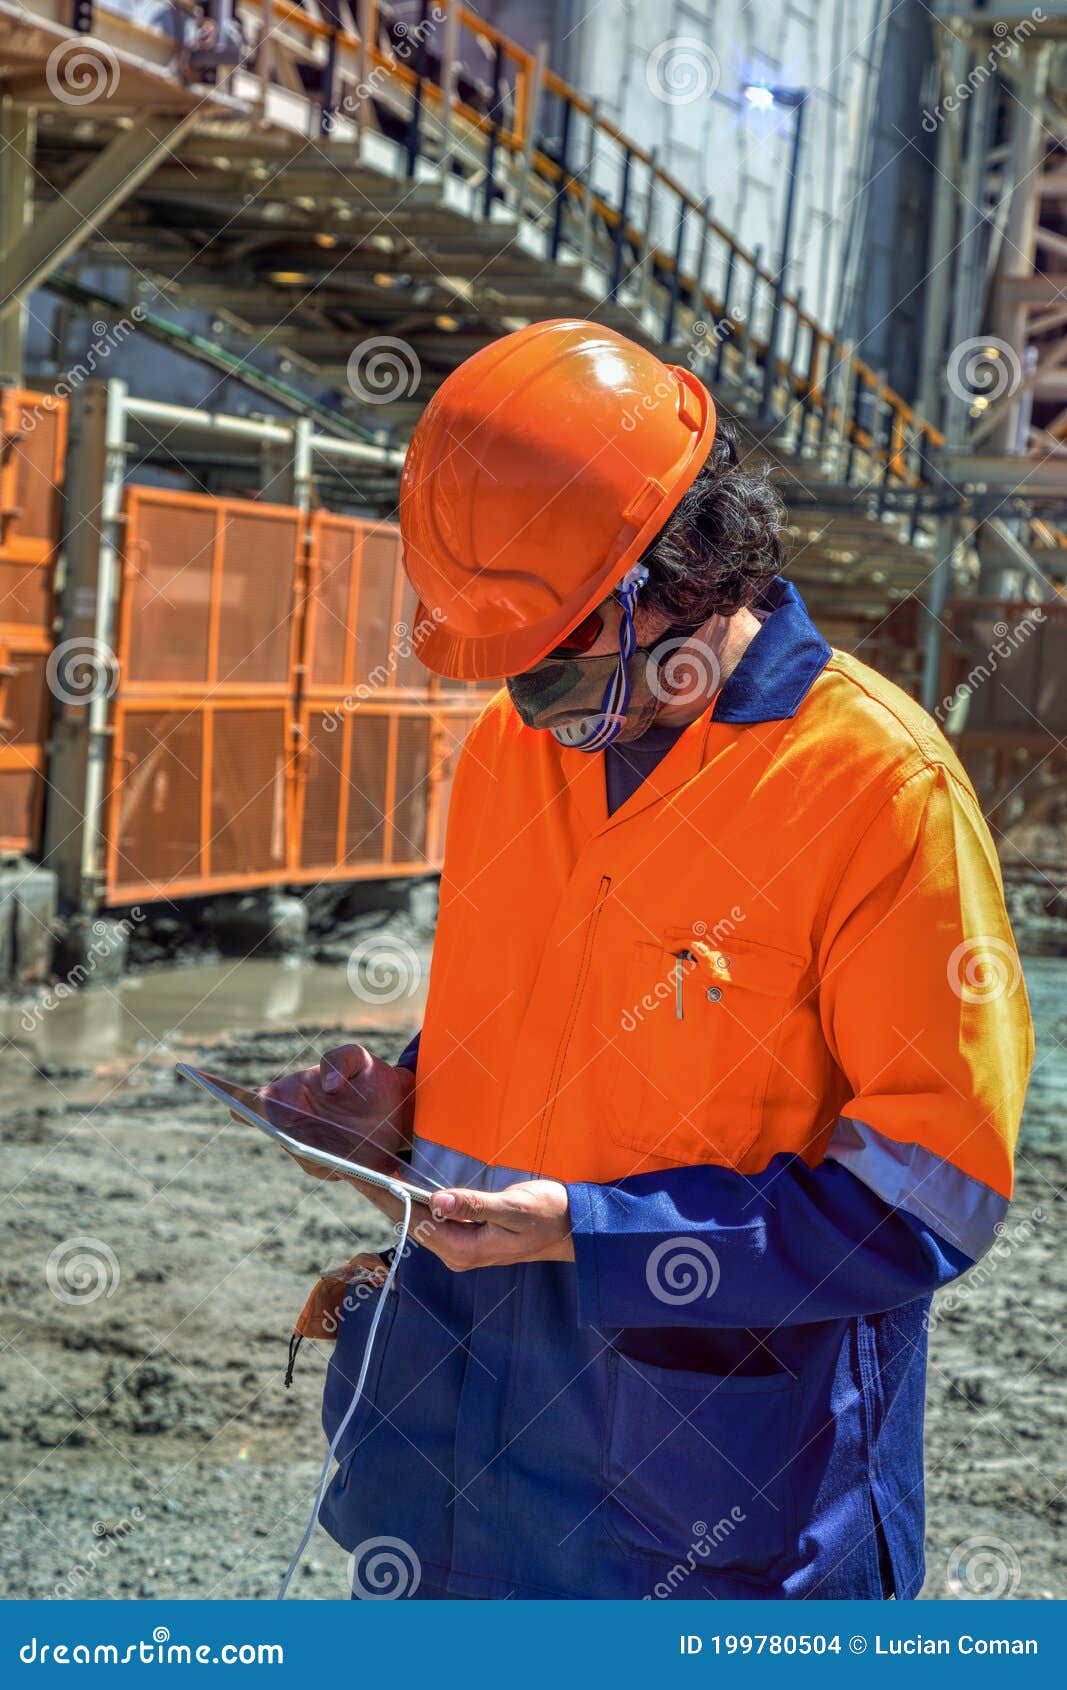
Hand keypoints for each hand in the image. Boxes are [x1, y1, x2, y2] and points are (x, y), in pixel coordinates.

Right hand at [256, 1043, 414, 1185]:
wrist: (400, 1105)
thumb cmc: (368, 1077)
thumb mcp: (358, 1058)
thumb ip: (339, 1060)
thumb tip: (328, 1086)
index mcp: (291, 1094)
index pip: (259, 1103)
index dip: (243, 1105)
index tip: (238, 1106)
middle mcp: (296, 1125)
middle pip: (280, 1136)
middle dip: (283, 1137)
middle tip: (290, 1136)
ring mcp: (314, 1148)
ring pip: (306, 1158)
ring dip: (313, 1156)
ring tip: (326, 1154)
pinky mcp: (338, 1167)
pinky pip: (333, 1171)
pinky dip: (338, 1168)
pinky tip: (349, 1165)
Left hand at [366, 1179, 573, 1269]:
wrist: (575, 1229)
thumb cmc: (549, 1215)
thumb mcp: (514, 1206)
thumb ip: (475, 1205)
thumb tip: (436, 1201)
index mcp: (463, 1248)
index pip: (412, 1219)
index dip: (384, 1196)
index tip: (359, 1177)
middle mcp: (457, 1253)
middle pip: (409, 1221)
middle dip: (382, 1196)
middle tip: (353, 1169)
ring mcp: (462, 1248)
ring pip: (418, 1221)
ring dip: (396, 1198)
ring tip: (370, 1175)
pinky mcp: (468, 1238)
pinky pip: (431, 1220)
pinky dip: (414, 1201)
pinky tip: (404, 1187)